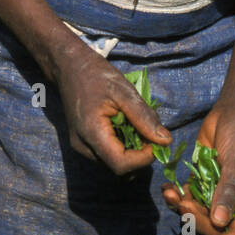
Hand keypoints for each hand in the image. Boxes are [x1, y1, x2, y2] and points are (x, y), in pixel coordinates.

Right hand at [53, 45, 171, 175]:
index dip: (143, 159)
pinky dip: (121, 146)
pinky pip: (107, 154)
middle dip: (139, 155)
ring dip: (131, 151)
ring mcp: (81, 147)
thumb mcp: (124, 91)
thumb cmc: (96, 75)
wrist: (69, 67)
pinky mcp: (83, 143)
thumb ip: (143, 117)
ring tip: (136, 125)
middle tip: (151, 132)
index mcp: (91, 132)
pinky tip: (125, 126)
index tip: (158, 141)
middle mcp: (83, 146)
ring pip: (113, 162)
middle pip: (118, 167)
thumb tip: (165, 141)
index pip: (120, 164)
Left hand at [162, 104, 234, 234]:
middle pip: (214, 225)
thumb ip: (228, 190)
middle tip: (182, 203)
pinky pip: (189, 197)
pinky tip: (168, 189)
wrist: (233, 110)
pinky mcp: (203, 180)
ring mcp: (217, 192)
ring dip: (183, 208)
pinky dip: (177, 197)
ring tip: (170, 194)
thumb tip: (220, 223)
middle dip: (196, 218)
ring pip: (199, 213)